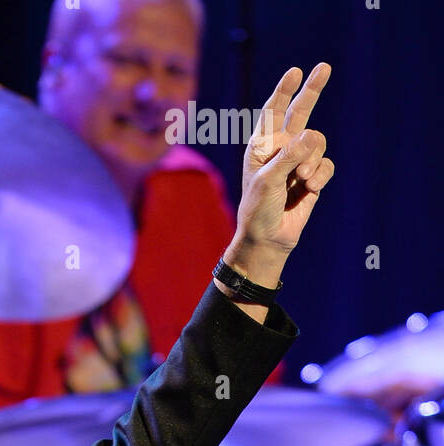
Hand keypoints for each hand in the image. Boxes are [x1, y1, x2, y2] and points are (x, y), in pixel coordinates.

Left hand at [227, 64, 334, 283]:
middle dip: (312, 91)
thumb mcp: (268, 180)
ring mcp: (298, 162)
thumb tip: (312, 136)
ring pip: (318, 143)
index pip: (273, 112)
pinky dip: (320, 175)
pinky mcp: (313, 177)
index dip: (284, 91)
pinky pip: (326, 164)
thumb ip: (289, 155)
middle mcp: (281, 149)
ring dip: (312, 159)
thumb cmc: (258, 210)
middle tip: (324, 67)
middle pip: (300, 113)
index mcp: (262, 146)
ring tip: (301, 178)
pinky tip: (309, 188)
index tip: (295, 71)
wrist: (268, 240)